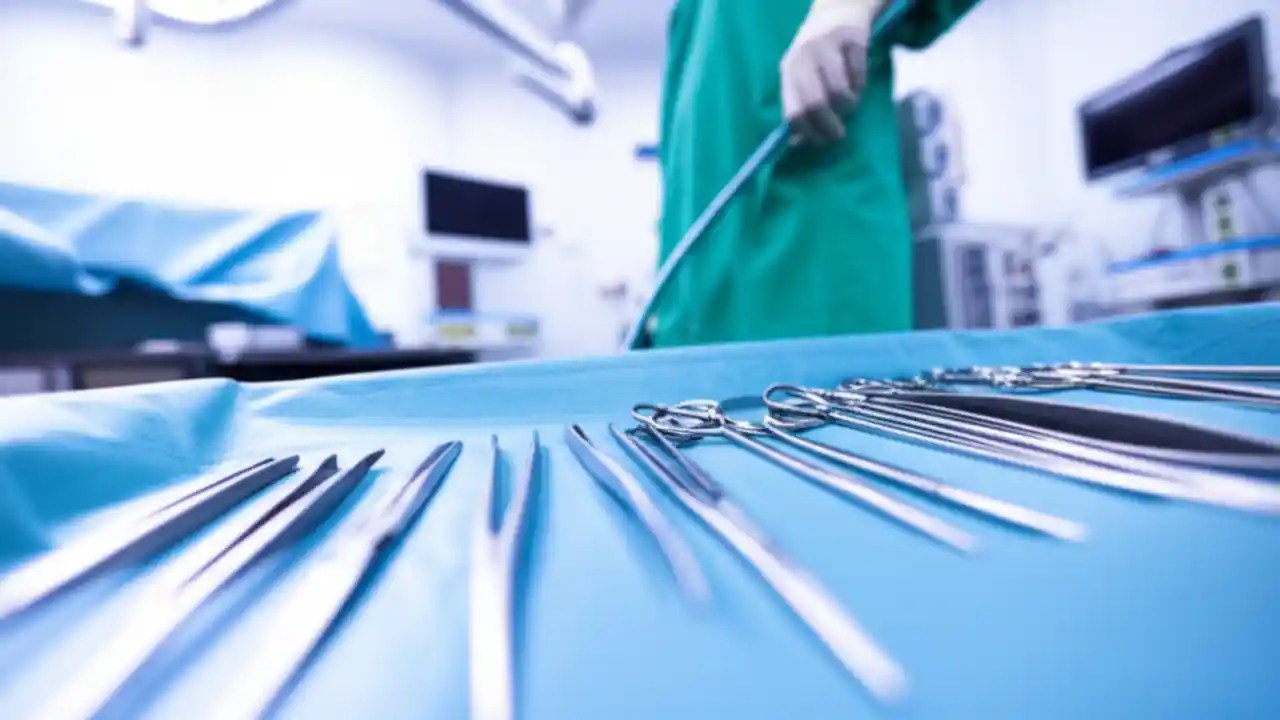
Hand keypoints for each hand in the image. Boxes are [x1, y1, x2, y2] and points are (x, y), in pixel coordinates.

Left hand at [780, 0, 880, 144]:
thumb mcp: (801, 73)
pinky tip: (857, 81)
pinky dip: (861, 85)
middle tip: (839, 135)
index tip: (820, 143)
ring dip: (848, 105)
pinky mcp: (851, 39)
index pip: (793, 111)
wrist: (838, 10)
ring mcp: (827, 46)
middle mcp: (804, 57)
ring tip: (849, 103)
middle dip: (830, 126)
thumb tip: (798, 143)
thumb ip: (798, 103)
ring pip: (840, 92)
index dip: (808, 133)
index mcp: (788, 70)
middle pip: (816, 104)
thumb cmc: (818, 53)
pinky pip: (859, 76)